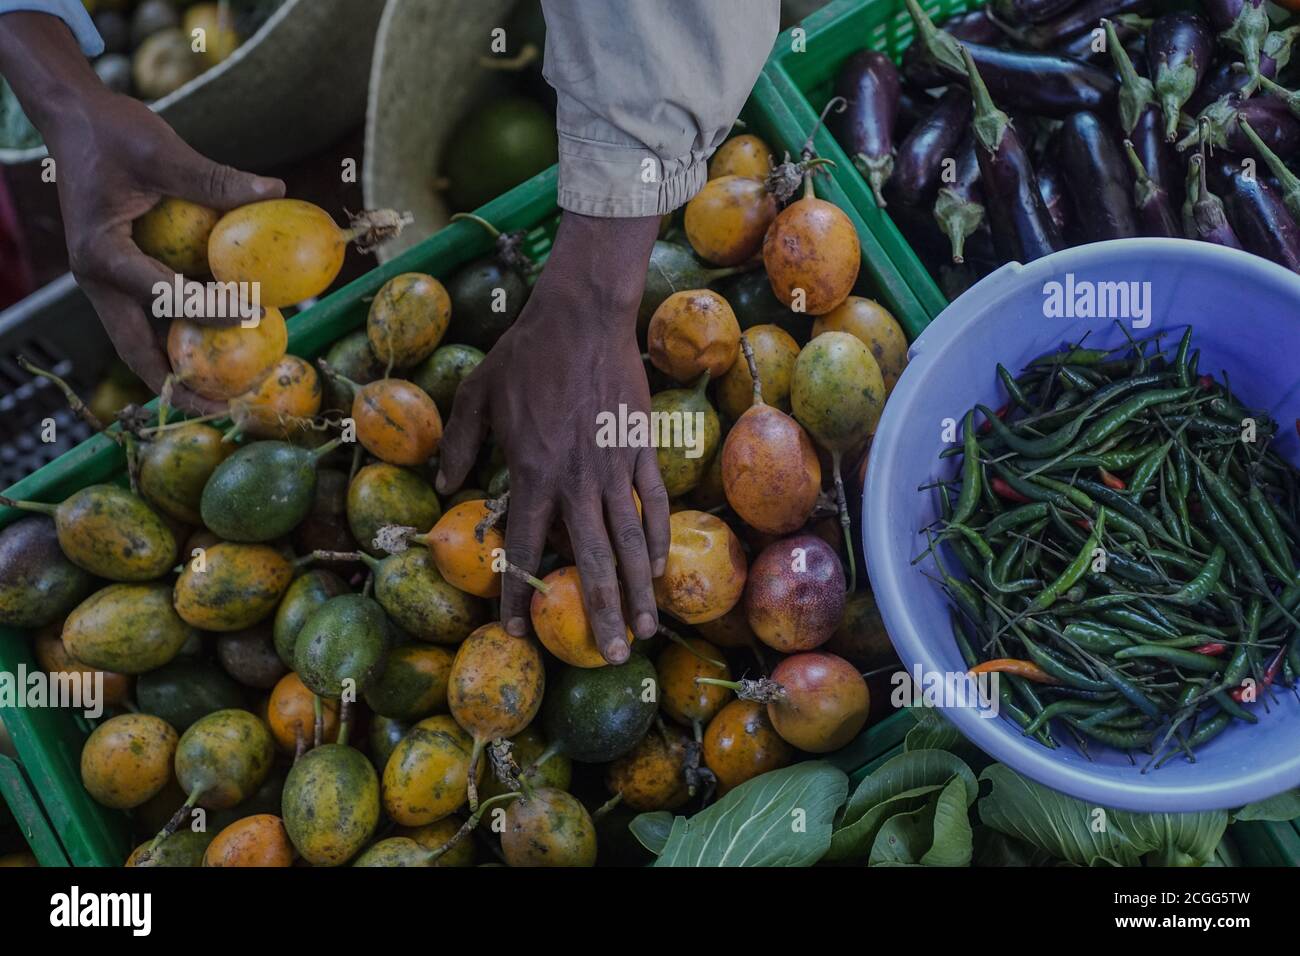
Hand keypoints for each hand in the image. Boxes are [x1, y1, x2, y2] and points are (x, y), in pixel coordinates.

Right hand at [0, 13, 283, 412]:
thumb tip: (274, 191)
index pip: (158, 294)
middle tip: (222, 411)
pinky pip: (154, 320)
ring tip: (226, 400)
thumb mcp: (162, 150)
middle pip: (136, 350)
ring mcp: (109, 284)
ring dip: (180, 372)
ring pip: (143, 344)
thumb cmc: (113, 132)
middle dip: (177, 385)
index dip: (206, 310)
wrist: (75, 120)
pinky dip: (185, 338)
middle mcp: (100, 279)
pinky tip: (226, 351)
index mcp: (101, 253)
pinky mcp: (123, 278)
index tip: (252, 316)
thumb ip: (214, 178)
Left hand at [435, 212, 669, 663]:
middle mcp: (575, 480)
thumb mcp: (478, 395)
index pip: (527, 547)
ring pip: (630, 542)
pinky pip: (653, 503)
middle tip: (606, 656)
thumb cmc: (526, 353)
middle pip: (591, 560)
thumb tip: (446, 486)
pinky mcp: (641, 449)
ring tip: (642, 631)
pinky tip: (660, 569)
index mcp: (532, 472)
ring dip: (637, 590)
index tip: (517, 631)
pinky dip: (659, 538)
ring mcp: (614, 467)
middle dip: (598, 612)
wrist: (583, 317)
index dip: (519, 593)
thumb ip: (459, 444)